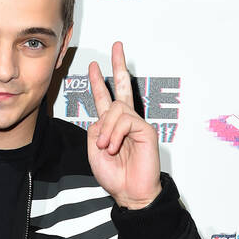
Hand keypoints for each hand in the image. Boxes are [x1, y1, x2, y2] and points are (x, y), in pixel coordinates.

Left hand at [87, 41, 161, 209]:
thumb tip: (102, 117)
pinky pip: (125, 121)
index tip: (94, 66)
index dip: (99, 83)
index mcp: (112, 126)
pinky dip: (115, 134)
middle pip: (123, 87)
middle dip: (118, 65)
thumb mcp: (94, 152)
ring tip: (106, 147)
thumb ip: (94, 130)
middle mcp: (126, 122)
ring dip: (106, 129)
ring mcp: (137, 124)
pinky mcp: (145, 130)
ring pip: (116, 110)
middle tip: (117, 46)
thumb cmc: (115, 176)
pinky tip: (113, 147)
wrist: (130, 193)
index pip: (105, 99)